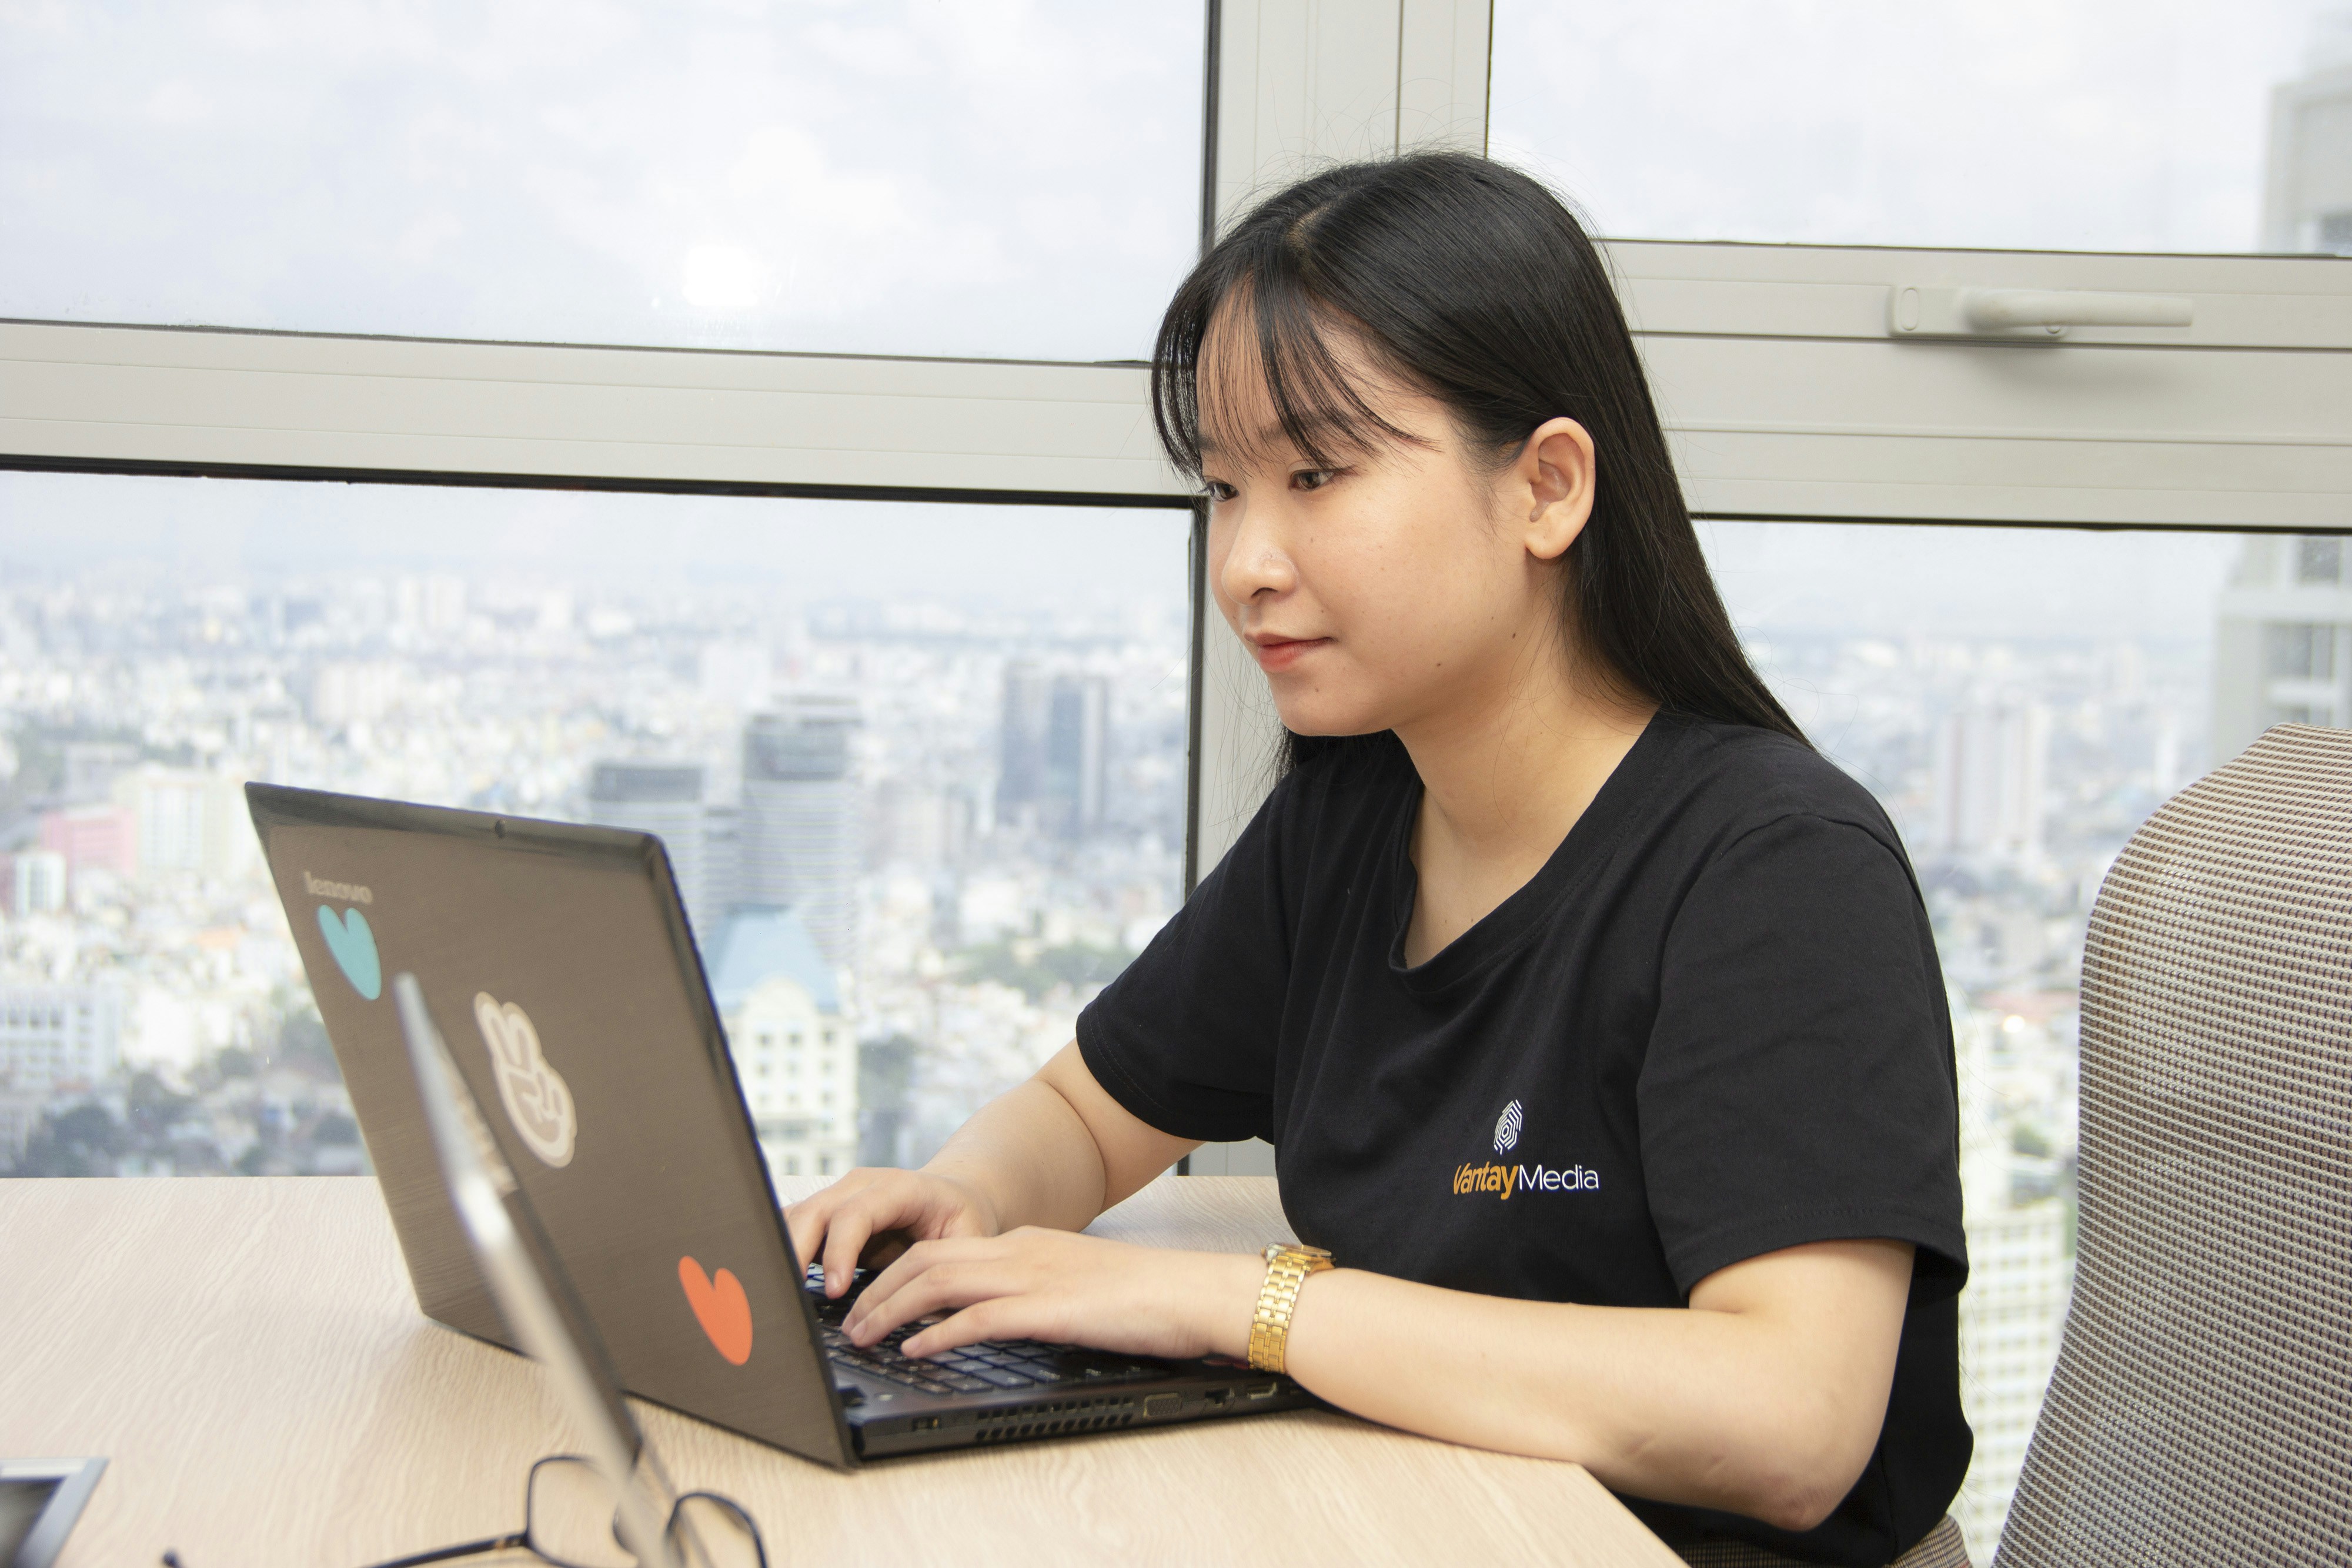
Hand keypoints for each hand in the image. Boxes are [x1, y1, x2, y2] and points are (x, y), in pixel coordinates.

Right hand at [783, 1167, 1003, 1298]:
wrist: (952, 1196)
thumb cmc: (960, 1220)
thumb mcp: (968, 1241)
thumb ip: (948, 1272)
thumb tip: (923, 1318)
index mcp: (898, 1188)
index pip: (856, 1213)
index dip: (840, 1250)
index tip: (835, 1290)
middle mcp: (860, 1186)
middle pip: (815, 1211)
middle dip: (797, 1252)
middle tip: (791, 1298)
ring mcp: (838, 1196)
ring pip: (795, 1217)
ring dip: (783, 1253)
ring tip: (777, 1295)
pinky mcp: (824, 1214)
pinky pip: (793, 1228)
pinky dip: (782, 1253)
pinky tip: (777, 1284)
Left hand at [843, 1226, 1264, 1362]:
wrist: (1195, 1291)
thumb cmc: (1145, 1296)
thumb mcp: (1075, 1285)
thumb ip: (1034, 1291)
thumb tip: (996, 1315)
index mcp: (1026, 1244)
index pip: (942, 1248)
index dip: (896, 1271)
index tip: (869, 1296)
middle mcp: (1021, 1251)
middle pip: (927, 1259)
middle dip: (879, 1289)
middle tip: (849, 1320)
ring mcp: (1032, 1276)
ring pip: (940, 1283)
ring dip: (892, 1310)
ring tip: (864, 1335)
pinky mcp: (1047, 1308)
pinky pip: (978, 1318)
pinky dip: (937, 1334)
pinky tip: (916, 1350)